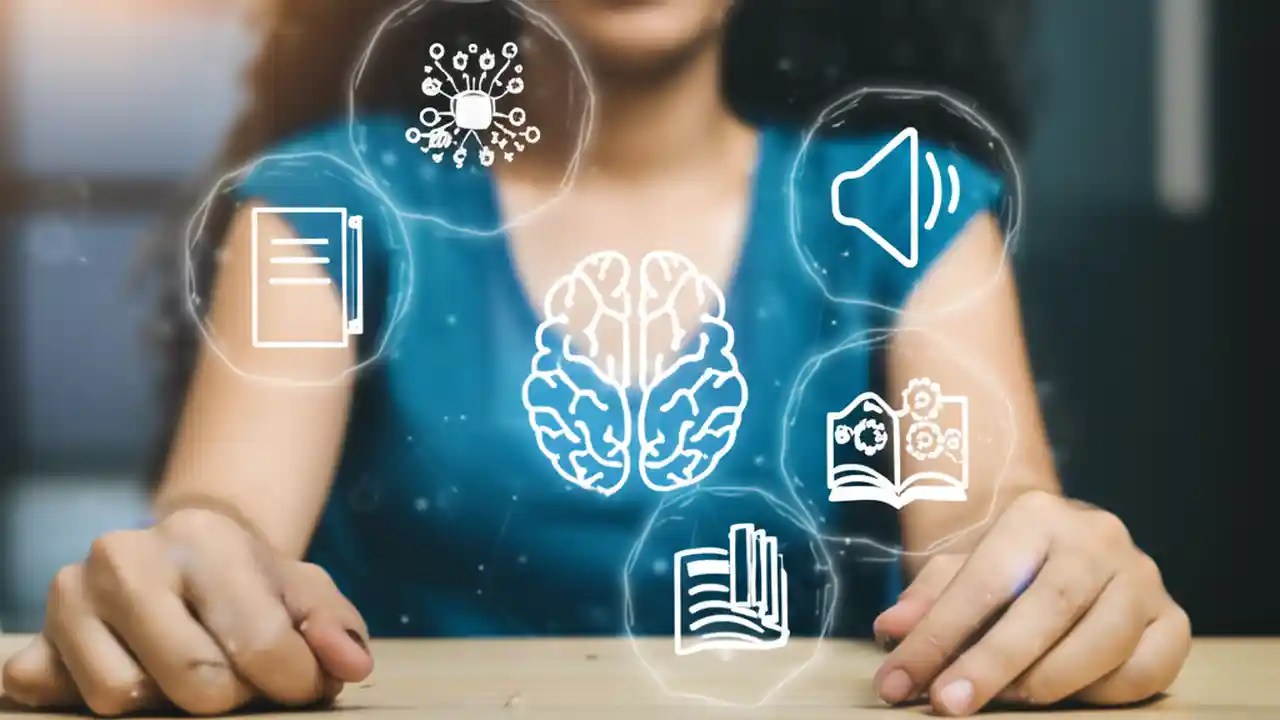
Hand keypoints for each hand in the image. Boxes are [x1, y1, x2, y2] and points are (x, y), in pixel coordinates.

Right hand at [2, 508, 373, 715]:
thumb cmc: (250, 585)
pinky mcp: (33, 643)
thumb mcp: (304, 592)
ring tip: (184, 668)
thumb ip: (334, 626)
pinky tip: (131, 669)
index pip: (260, 643)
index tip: (297, 683)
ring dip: (165, 702)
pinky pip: (59, 700)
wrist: (180, 559)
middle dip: (231, 695)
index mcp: (201, 536)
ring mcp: (69, 599)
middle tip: (238, 677)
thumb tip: (349, 664)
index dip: (292, 682)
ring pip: (123, 698)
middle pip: (194, 681)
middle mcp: (124, 556)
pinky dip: (95, 704)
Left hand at [872, 491, 1190, 715]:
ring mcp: (1143, 578)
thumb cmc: (1010, 569)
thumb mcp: (962, 572)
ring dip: (1044, 682)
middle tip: (946, 704)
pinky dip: (1102, 693)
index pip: (982, 582)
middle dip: (989, 664)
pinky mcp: (1174, 621)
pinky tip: (1067, 695)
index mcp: (1037, 515)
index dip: (937, 637)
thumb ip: (927, 601)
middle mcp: (1098, 538)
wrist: (1075, 552)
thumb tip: (892, 629)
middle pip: (1046, 609)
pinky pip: (1144, 671)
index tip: (897, 683)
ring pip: (1100, 642)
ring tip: (1003, 701)